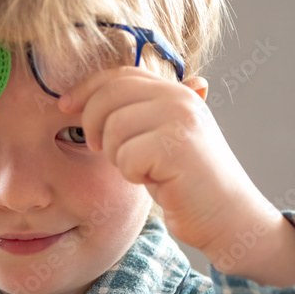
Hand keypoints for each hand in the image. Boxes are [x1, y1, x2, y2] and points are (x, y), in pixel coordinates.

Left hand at [58, 66, 272, 253]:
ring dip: (117, 155)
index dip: (87, 89)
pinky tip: (155, 181)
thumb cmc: (189, 184)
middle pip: (110, 96)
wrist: (229, 218)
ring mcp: (182, 120)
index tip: (64, 107)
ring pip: (114, 128)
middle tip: (103, 151)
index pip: (120, 75)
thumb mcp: (162, 139)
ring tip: (141, 169)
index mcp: (176, 92)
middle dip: (93, 124)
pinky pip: (125, 156)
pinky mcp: (176, 147)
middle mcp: (181, 98)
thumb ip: (137, 114)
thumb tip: (85, 95)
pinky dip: (131, 175)